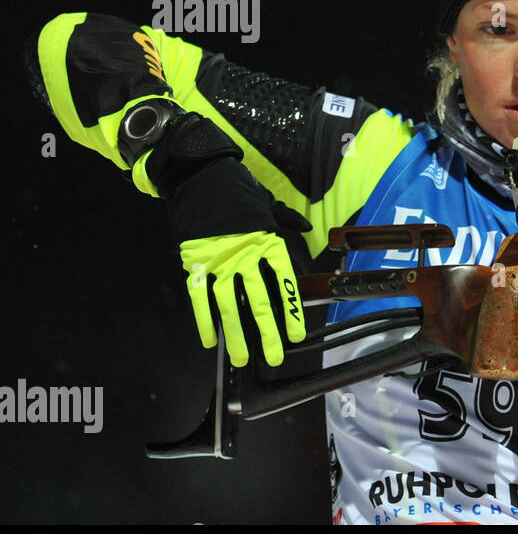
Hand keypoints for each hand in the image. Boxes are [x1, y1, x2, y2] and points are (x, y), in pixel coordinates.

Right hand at [147, 113, 311, 366]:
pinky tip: (210, 339)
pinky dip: (204, 319)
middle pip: (258, 302)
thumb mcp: (267, 204)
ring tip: (241, 358)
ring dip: (235, 334)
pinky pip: (199, 297)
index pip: (284, 284)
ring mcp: (219, 262)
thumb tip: (306, 228)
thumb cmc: (237, 191)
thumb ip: (286, 222)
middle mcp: (246, 257)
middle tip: (273, 357)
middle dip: (267, 333)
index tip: (296, 334)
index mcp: (268, 243)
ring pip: (229, 306)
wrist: (199, 176)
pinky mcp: (195, 263)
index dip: (290, 312)